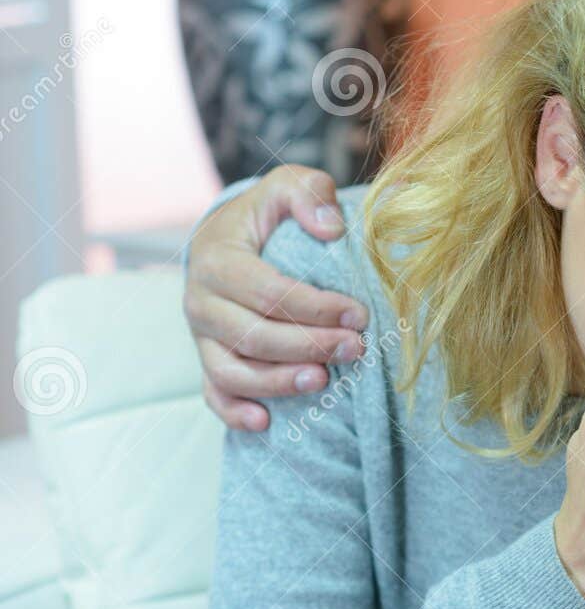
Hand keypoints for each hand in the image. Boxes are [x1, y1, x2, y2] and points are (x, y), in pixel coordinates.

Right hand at [183, 164, 369, 432]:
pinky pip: (214, 393)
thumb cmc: (268, 213)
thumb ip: (309, 193)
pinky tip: (266, 422)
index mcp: (218, 260)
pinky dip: (234, 412)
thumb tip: (331, 228)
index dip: (315, 307)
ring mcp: (201, 336)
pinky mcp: (208, 358)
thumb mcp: (288, 186)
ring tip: (322, 382)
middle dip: (308, 346)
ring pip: (230, 371)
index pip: (267, 292)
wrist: (230, 236)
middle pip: (252, 335)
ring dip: (276, 382)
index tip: (359, 314)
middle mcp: (201, 302)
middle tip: (355, 349)